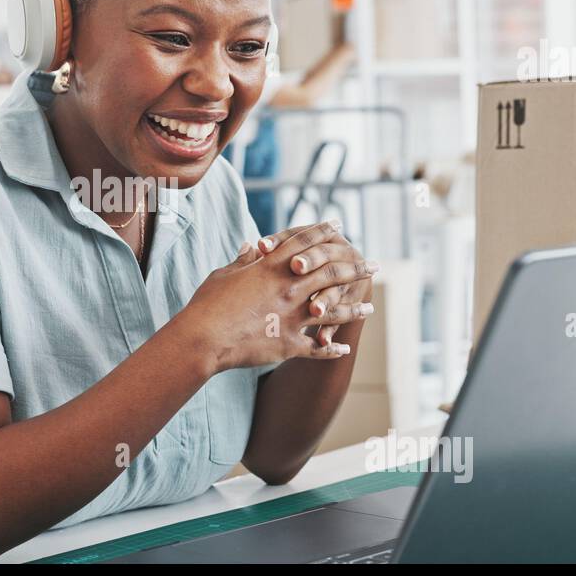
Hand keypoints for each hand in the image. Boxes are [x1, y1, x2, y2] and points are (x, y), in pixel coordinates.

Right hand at [179, 221, 371, 373]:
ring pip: (333, 311)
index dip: (323, 231)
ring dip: (353, 308)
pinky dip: (332, 349)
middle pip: (330, 272)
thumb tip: (251, 246)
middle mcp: (288, 288)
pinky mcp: (289, 344)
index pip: (304, 243)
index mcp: (271, 268)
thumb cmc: (207, 304)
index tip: (339, 225)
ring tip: (369, 307)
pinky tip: (344, 349)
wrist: (203, 337)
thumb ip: (242, 261)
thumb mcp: (224, 275)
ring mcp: (292, 317)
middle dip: (354, 268)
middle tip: (372, 265)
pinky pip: (318, 348)